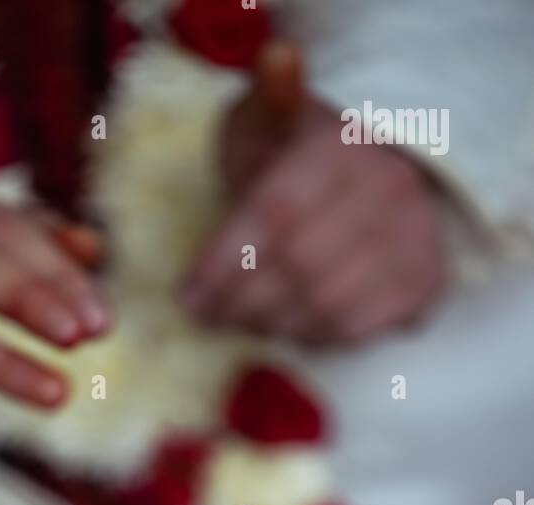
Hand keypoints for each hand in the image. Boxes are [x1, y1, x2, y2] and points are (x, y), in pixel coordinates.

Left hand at [182, 75, 445, 345]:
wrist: (375, 172)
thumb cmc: (302, 154)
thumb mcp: (276, 119)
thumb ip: (269, 99)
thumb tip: (278, 60)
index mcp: (343, 146)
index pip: (274, 215)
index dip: (224, 265)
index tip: (188, 296)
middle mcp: (387, 189)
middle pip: (300, 266)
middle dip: (242, 301)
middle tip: (210, 316)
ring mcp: (411, 237)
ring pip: (328, 305)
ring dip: (274, 325)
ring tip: (243, 321)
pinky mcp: (423, 281)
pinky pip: (359, 328)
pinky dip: (315, 337)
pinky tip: (288, 326)